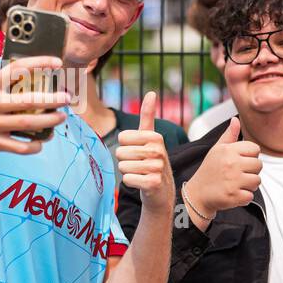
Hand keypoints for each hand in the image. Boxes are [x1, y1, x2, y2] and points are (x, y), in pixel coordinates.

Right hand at [0, 56, 69, 157]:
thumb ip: (5, 83)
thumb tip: (36, 76)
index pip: (17, 69)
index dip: (38, 63)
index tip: (57, 62)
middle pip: (26, 100)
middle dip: (50, 99)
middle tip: (66, 98)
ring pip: (26, 123)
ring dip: (48, 122)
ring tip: (60, 118)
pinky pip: (19, 147)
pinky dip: (34, 146)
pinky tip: (41, 142)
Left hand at [115, 92, 174, 210]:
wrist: (161, 190)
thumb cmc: (151, 161)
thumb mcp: (150, 138)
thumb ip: (147, 116)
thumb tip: (151, 92)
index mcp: (155, 137)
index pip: (122, 138)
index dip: (125, 147)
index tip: (137, 152)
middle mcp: (158, 150)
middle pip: (120, 152)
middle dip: (125, 161)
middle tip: (138, 165)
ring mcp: (157, 167)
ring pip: (123, 167)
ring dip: (128, 172)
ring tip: (140, 174)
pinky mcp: (153, 183)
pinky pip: (127, 180)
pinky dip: (130, 183)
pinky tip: (141, 183)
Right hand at [183, 117, 261, 219]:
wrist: (197, 194)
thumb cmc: (209, 170)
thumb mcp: (216, 150)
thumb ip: (229, 135)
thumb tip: (236, 119)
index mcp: (228, 150)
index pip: (255, 149)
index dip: (249, 156)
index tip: (239, 162)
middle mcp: (231, 164)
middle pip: (259, 165)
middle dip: (251, 171)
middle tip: (237, 175)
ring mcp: (233, 181)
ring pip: (257, 181)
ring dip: (249, 185)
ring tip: (236, 184)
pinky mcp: (234, 196)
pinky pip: (250, 196)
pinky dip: (243, 197)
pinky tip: (233, 194)